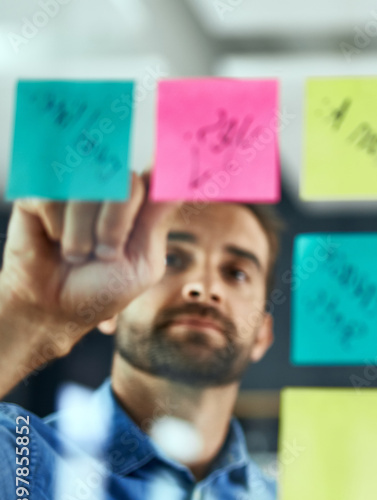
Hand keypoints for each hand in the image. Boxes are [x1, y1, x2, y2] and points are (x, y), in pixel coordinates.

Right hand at [0, 171, 178, 344]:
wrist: (57, 308)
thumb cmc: (104, 286)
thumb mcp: (143, 262)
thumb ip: (156, 222)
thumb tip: (176, 183)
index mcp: (140, 202)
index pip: (158, 171)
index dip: (168, 161)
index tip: (172, 154)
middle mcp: (108, 187)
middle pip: (125, 178)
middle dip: (116, 224)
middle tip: (105, 254)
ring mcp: (73, 186)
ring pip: (86, 188)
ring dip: (83, 233)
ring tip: (77, 255)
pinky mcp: (39, 191)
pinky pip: (52, 196)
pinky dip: (56, 227)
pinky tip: (55, 239)